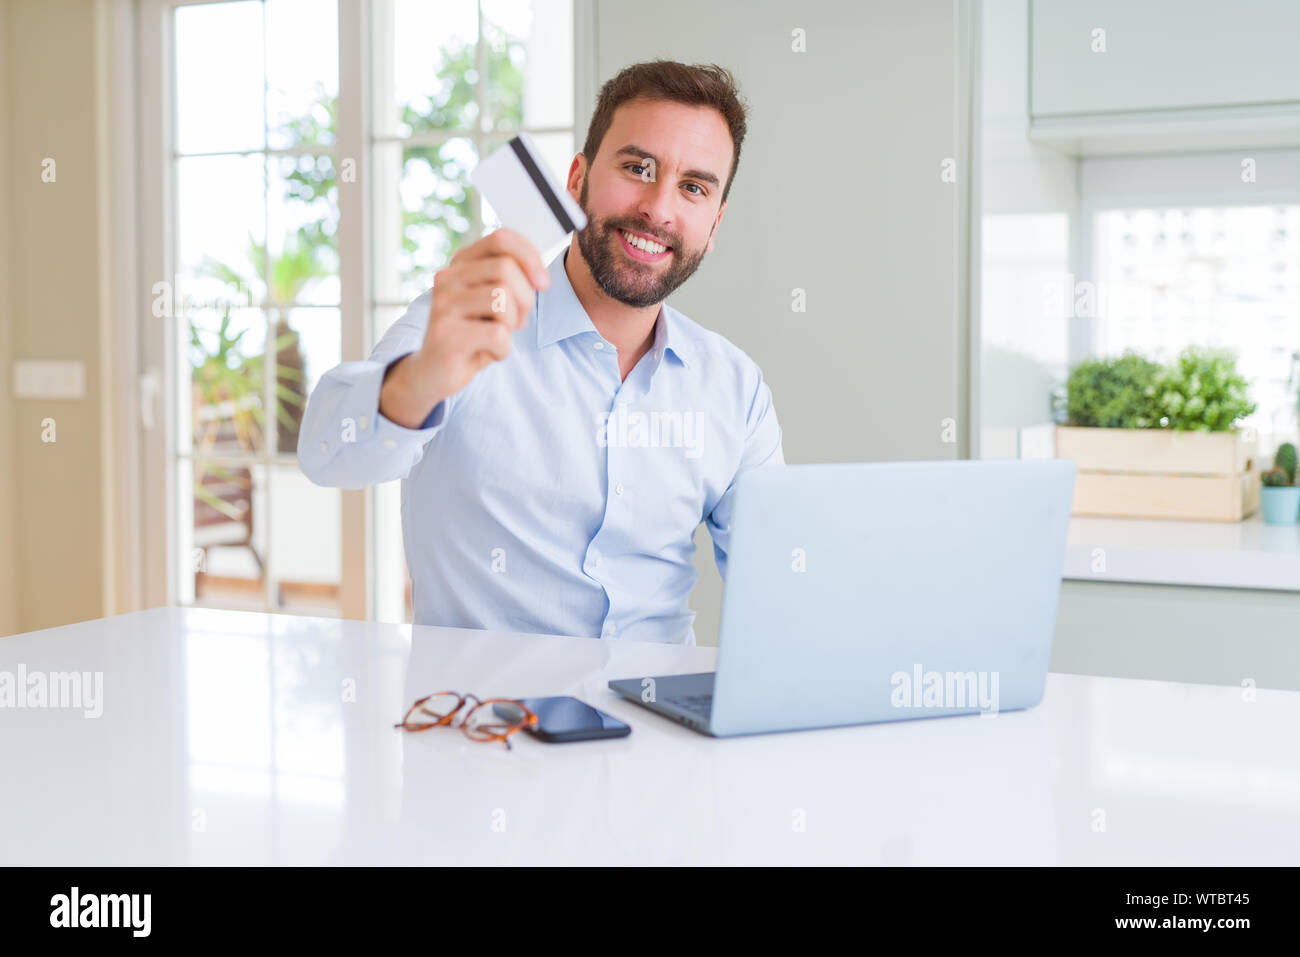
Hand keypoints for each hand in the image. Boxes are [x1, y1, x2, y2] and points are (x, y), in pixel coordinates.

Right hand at [415, 228, 551, 403]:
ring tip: (498, 337)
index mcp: (460, 264)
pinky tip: (487, 353)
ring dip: (512, 324)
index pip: (500, 238)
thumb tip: (540, 278)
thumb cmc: (472, 334)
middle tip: (518, 321)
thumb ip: (512, 281)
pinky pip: (497, 334)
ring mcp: (443, 305)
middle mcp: (447, 278)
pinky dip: (503, 350)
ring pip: (502, 299)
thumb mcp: (494, 302)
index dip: (530, 257)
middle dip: (525, 298)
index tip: (543, 284)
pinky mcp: (446, 334)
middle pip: (505, 268)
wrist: (434, 373)